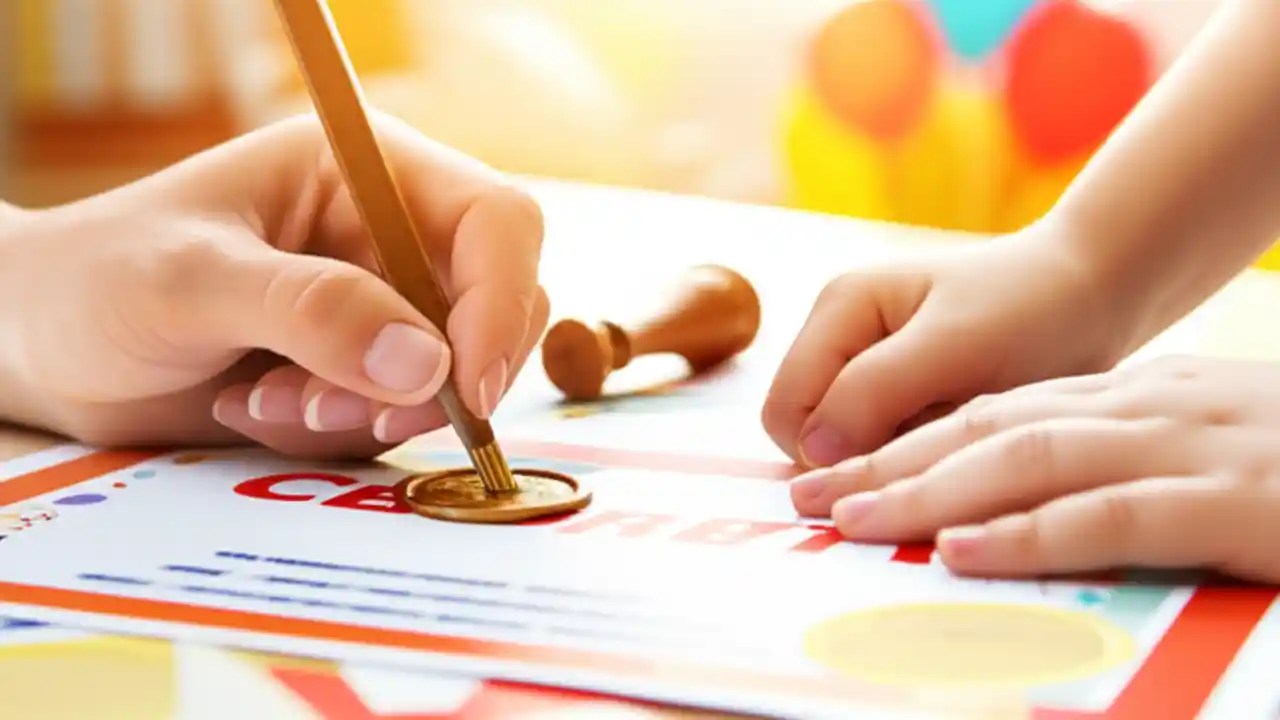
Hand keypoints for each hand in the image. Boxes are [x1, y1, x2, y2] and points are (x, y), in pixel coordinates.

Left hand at [0, 114, 547, 458]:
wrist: (45, 351)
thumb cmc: (97, 282)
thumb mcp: (192, 283)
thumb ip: (310, 311)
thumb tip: (428, 364)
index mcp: (366, 171)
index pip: (494, 222)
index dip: (500, 301)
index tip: (463, 386)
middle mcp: (390, 235)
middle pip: (498, 306)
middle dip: (429, 377)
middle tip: (336, 407)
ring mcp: (383, 307)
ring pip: (452, 377)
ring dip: (368, 411)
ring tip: (265, 400)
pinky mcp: (365, 369)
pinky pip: (402, 418)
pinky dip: (340, 432)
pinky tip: (259, 407)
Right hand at [761, 222, 1134, 468]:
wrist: (1097, 292)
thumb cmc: (1031, 308)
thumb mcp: (952, 346)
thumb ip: (874, 391)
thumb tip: (810, 452)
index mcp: (837, 307)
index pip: (785, 410)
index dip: (826, 453)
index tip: (902, 458)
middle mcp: (840, 335)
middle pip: (808, 433)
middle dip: (863, 453)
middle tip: (937, 437)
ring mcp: (868, 364)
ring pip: (847, 446)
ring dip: (896, 453)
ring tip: (957, 424)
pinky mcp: (900, 390)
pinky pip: (884, 443)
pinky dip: (919, 450)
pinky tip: (963, 428)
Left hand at [789, 355, 1279, 582]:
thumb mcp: (1206, 452)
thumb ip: (1126, 468)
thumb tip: (1029, 505)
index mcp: (1143, 396)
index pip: (1001, 412)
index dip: (912, 442)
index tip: (843, 473)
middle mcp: (1153, 407)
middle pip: (992, 426)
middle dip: (893, 462)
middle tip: (814, 496)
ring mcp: (1193, 446)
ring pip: (1031, 458)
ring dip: (932, 491)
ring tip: (854, 519)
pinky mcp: (1236, 499)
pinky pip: (1114, 513)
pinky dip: (1031, 530)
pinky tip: (966, 548)